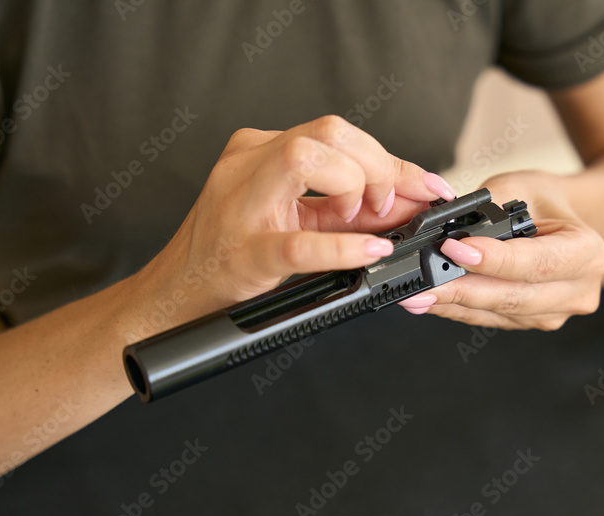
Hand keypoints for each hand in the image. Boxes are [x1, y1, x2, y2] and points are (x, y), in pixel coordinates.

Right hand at [132, 115, 455, 322]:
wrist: (175, 295)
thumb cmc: (232, 257)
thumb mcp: (295, 223)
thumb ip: (350, 212)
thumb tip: (409, 204)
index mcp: (259, 151)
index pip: (337, 133)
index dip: (391, 158)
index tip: (427, 185)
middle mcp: (246, 166)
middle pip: (328, 133)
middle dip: (377, 166)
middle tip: (388, 206)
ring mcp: (239, 206)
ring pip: (306, 159)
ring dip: (355, 187)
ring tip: (366, 220)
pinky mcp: (241, 253)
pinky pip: (297, 242)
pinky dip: (342, 247)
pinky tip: (370, 252)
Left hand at [397, 171, 603, 329]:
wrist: (567, 224)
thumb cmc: (547, 202)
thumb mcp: (522, 187)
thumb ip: (489, 207)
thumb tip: (445, 225)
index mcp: (588, 253)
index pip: (536, 262)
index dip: (494, 260)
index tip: (455, 249)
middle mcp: (578, 290)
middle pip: (513, 296)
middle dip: (462, 289)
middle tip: (423, 284)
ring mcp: (554, 312)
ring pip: (497, 312)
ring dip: (453, 304)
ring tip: (416, 294)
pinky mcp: (529, 322)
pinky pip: (489, 319)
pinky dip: (457, 310)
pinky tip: (430, 301)